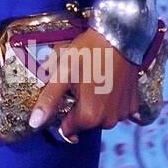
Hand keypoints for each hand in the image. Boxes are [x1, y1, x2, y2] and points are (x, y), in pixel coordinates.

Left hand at [27, 26, 140, 141]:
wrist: (119, 37)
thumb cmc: (88, 53)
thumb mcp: (63, 72)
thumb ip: (49, 100)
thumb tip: (34, 123)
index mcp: (89, 116)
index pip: (67, 130)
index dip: (61, 115)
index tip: (63, 96)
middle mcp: (108, 121)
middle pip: (84, 124)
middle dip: (78, 109)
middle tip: (77, 84)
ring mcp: (123, 114)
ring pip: (100, 117)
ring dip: (94, 106)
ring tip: (92, 81)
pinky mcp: (133, 105)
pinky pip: (115, 110)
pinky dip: (109, 101)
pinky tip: (106, 84)